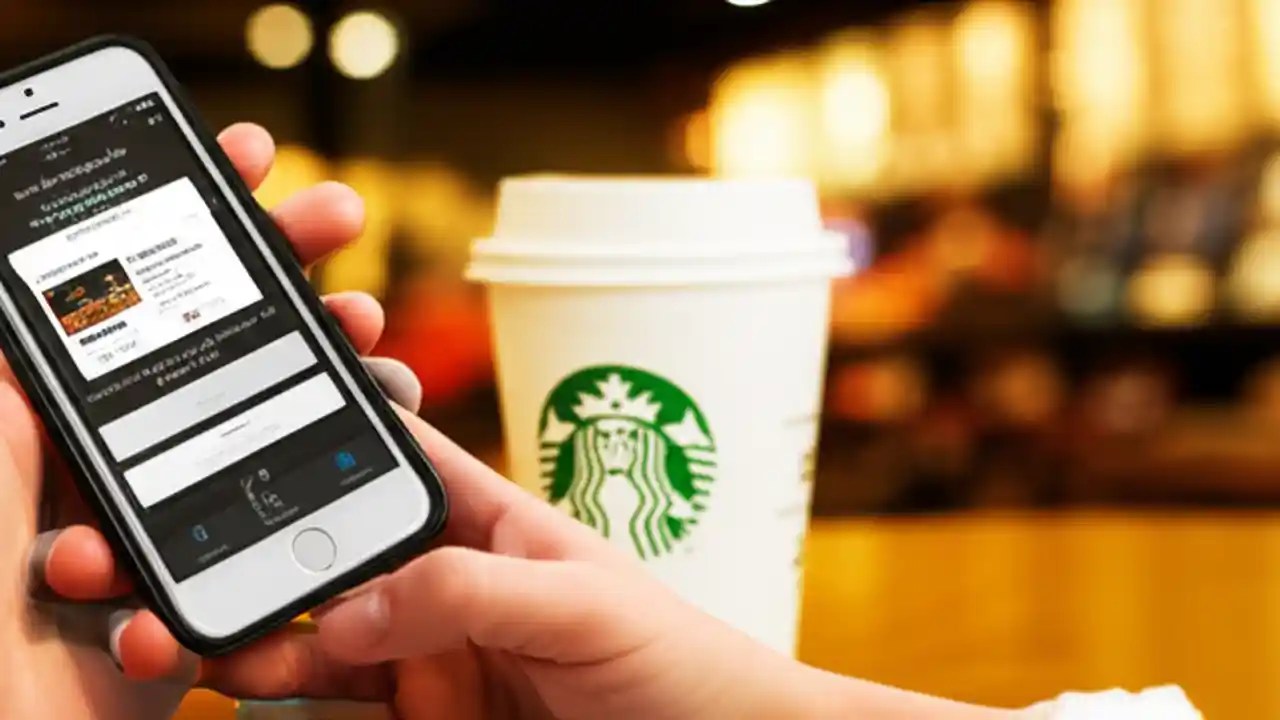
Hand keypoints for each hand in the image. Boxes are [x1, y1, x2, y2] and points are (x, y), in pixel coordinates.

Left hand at [1, 123, 398, 719]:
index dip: (199, 215)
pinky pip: (296, 505)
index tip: (254, 156)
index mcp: (66, 424)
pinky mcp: (226, 577)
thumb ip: (18, 392)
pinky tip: (373, 437)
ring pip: (275, 412)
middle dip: (283, 267)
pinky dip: (337, 464)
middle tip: (338, 216)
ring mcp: (181, 517)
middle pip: (221, 334)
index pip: (143, 290)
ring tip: (372, 338)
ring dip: (332, 363)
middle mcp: (126, 459)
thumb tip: (27, 294)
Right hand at [41, 416, 1023, 719]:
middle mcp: (446, 582)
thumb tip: (356, 608)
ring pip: (317, 636)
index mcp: (486, 522)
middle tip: (189, 570)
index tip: (236, 439)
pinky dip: (283, 698)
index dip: (322, 438)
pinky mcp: (426, 719)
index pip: (390, 460)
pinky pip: (336, 705)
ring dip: (254, 635)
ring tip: (191, 638)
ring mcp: (430, 655)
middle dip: (260, 559)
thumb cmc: (680, 659)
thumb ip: (466, 591)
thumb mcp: (582, 604)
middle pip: (330, 557)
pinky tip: (237, 686)